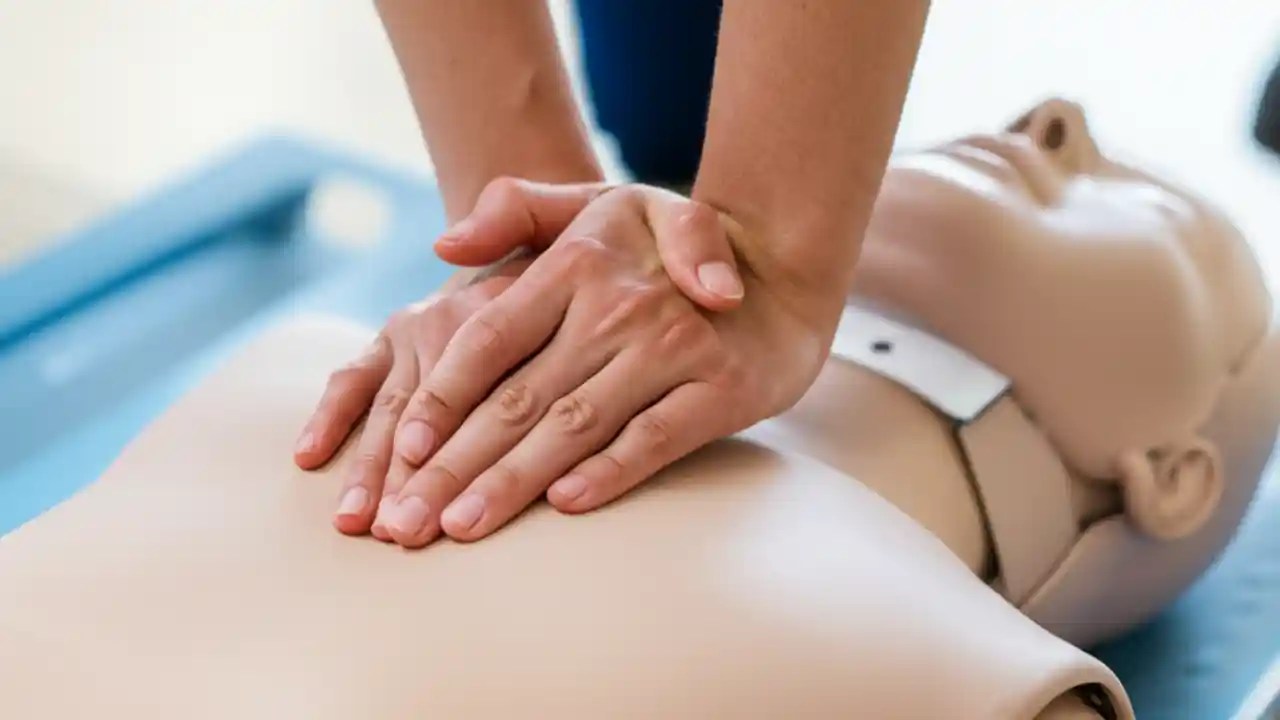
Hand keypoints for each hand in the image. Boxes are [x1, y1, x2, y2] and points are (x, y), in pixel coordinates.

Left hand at [293, 178, 744, 537]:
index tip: (402, 448)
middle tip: (407, 519)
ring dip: (513, 481)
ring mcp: (672, 349)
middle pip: (519, 397)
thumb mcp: (596, 203)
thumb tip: (442, 246)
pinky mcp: (720, 390)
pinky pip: (653, 438)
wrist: (779, 270)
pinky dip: (608, 472)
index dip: (443, 395)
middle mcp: (618, 307)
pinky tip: (563, 505)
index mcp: (576, 264)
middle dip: (455, 464)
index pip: (490, 337)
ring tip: (462, 526)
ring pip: (575, 426)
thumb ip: (517, 212)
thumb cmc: (665, 248)